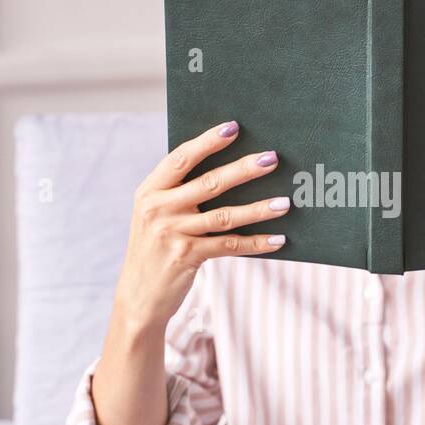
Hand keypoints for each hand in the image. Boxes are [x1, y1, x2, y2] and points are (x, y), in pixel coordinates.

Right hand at [115, 120, 288, 331]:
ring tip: (285, 202)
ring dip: (259, 208)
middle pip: (209, 183)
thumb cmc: (155, 249)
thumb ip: (179, 193)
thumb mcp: (155, 216)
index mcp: (150, 191)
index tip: (233, 127)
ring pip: (225, 215)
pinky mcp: (187, 257)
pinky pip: (229, 245)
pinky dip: (256, 243)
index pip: (181, 158)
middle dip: (244, 169)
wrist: (138, 297)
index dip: (207, 141)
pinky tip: (278, 239)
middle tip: (272, 159)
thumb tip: (229, 169)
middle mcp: (158, 209)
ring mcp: (172, 233)